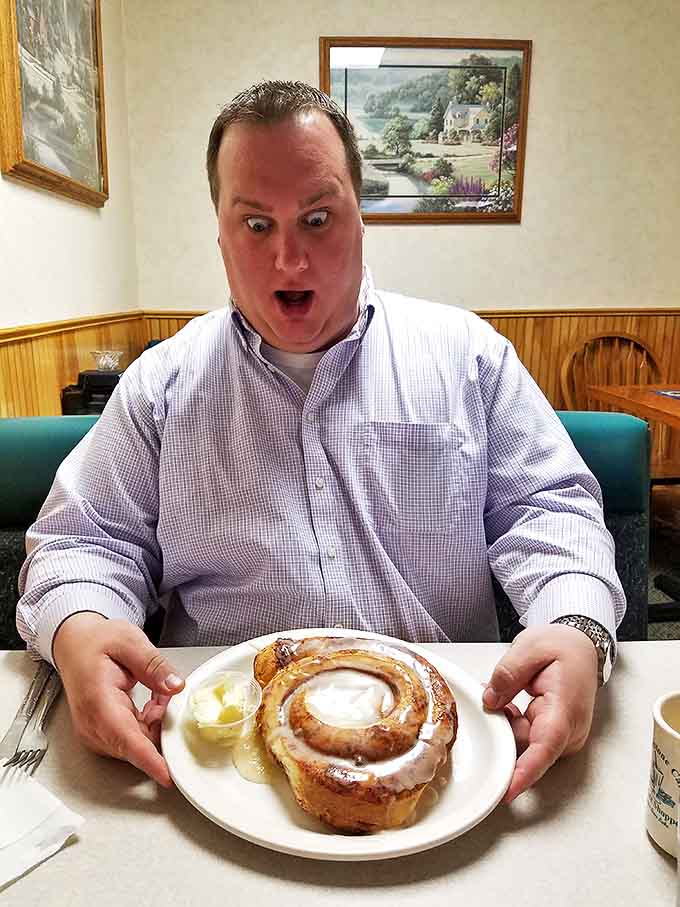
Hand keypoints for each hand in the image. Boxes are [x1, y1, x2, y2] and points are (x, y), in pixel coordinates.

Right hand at [53, 612, 184, 786]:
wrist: (74, 644)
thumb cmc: (96, 642)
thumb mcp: (129, 641)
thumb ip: (154, 665)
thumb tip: (175, 686)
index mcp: (97, 700)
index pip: (125, 739)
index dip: (148, 759)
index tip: (168, 775)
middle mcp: (93, 724)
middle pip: (136, 745)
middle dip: (162, 728)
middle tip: (169, 696)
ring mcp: (95, 732)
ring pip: (137, 744)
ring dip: (156, 724)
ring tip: (157, 693)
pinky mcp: (102, 734)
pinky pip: (133, 739)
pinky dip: (149, 723)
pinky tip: (152, 703)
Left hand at [483, 624, 598, 802]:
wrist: (582, 646)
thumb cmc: (564, 646)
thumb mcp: (530, 647)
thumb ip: (507, 674)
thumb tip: (490, 700)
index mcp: (564, 708)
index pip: (545, 747)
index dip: (525, 772)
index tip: (506, 791)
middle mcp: (569, 730)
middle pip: (528, 749)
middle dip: (503, 731)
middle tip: (495, 696)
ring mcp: (563, 736)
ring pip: (525, 745)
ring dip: (507, 725)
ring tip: (505, 692)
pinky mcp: (556, 736)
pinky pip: (528, 740)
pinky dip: (513, 724)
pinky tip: (510, 703)